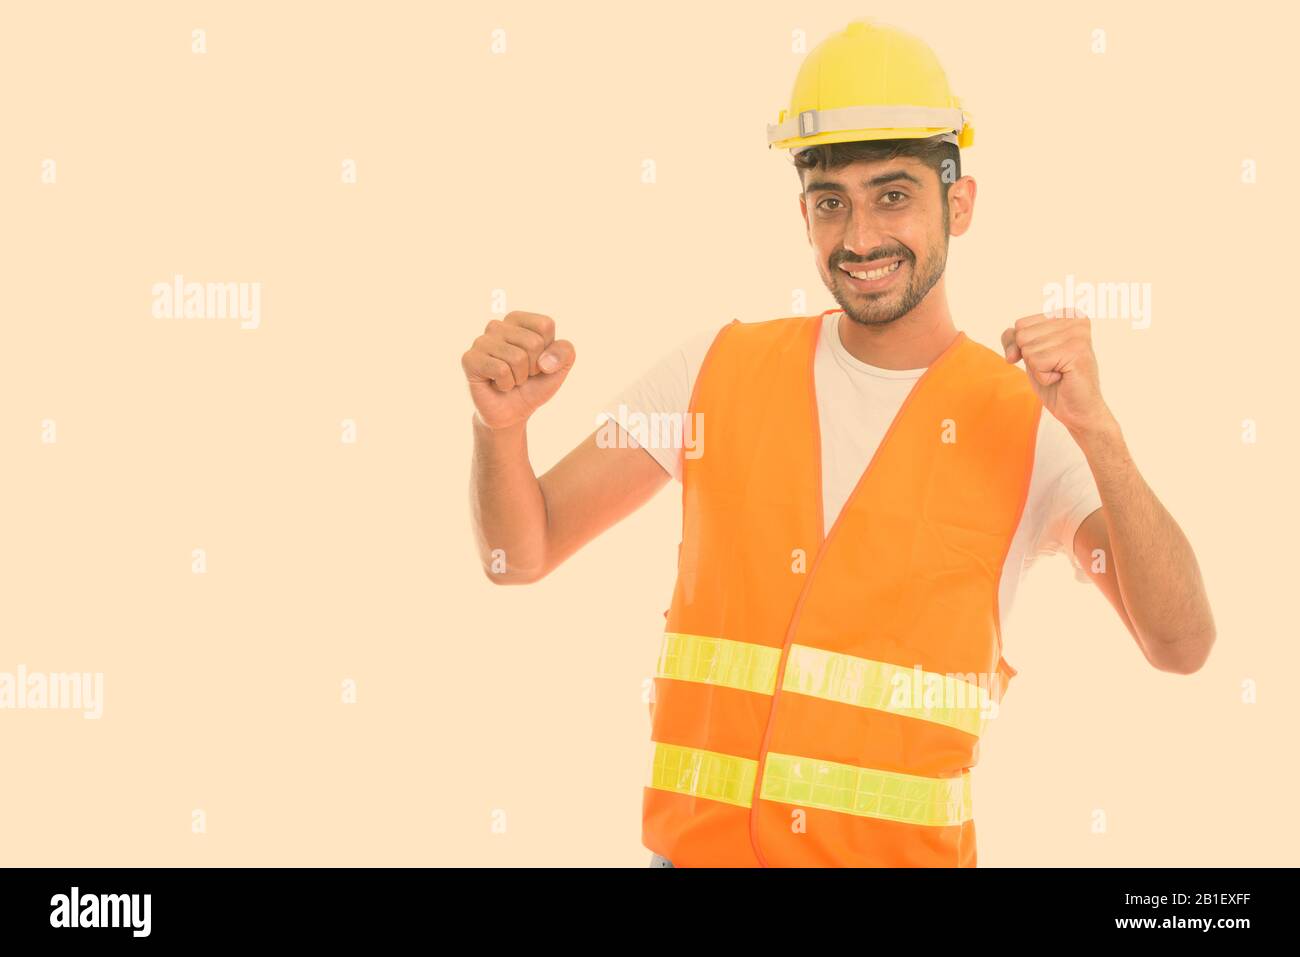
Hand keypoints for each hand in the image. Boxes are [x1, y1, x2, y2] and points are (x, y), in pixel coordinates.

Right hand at [461, 311, 575, 430]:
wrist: (513, 413)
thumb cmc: (533, 386)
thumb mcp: (559, 369)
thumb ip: (566, 352)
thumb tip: (545, 360)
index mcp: (518, 320)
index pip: (545, 325)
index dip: (547, 351)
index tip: (537, 362)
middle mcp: (497, 326)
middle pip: (533, 343)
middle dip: (534, 367)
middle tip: (522, 375)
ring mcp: (481, 341)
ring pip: (517, 357)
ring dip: (519, 378)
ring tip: (510, 380)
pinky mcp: (469, 359)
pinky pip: (501, 370)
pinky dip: (506, 384)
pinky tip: (497, 385)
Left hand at [1000, 309, 1111, 434]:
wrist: (1078, 409)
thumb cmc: (1055, 380)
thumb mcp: (1029, 354)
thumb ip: (1014, 339)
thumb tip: (1012, 353)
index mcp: (1066, 314)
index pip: (1020, 325)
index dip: (1022, 348)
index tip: (1045, 357)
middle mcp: (1075, 319)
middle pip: (1022, 335)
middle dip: (1031, 358)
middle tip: (1054, 366)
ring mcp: (1077, 334)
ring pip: (1028, 350)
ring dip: (1038, 369)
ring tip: (1059, 372)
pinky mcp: (1076, 350)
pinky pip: (1037, 363)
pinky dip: (1043, 377)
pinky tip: (1062, 377)